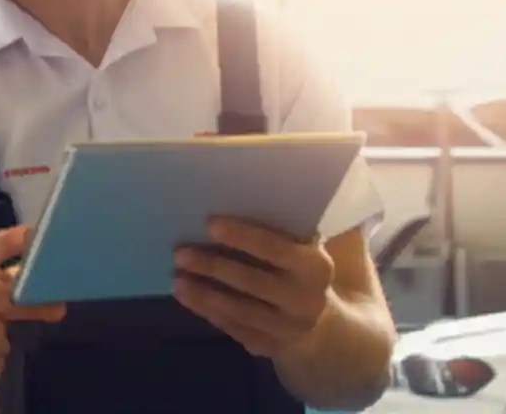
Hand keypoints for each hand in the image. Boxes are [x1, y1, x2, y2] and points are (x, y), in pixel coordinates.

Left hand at [172, 217, 332, 359]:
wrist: (329, 325)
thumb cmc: (309, 268)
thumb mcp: (314, 240)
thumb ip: (293, 210)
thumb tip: (244, 158)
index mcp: (316, 267)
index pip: (276, 249)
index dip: (243, 236)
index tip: (210, 223)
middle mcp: (305, 300)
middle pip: (251, 281)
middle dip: (213, 266)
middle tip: (180, 252)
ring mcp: (287, 328)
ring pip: (238, 309)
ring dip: (203, 293)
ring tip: (176, 278)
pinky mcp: (269, 346)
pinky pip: (233, 328)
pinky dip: (207, 311)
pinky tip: (186, 295)